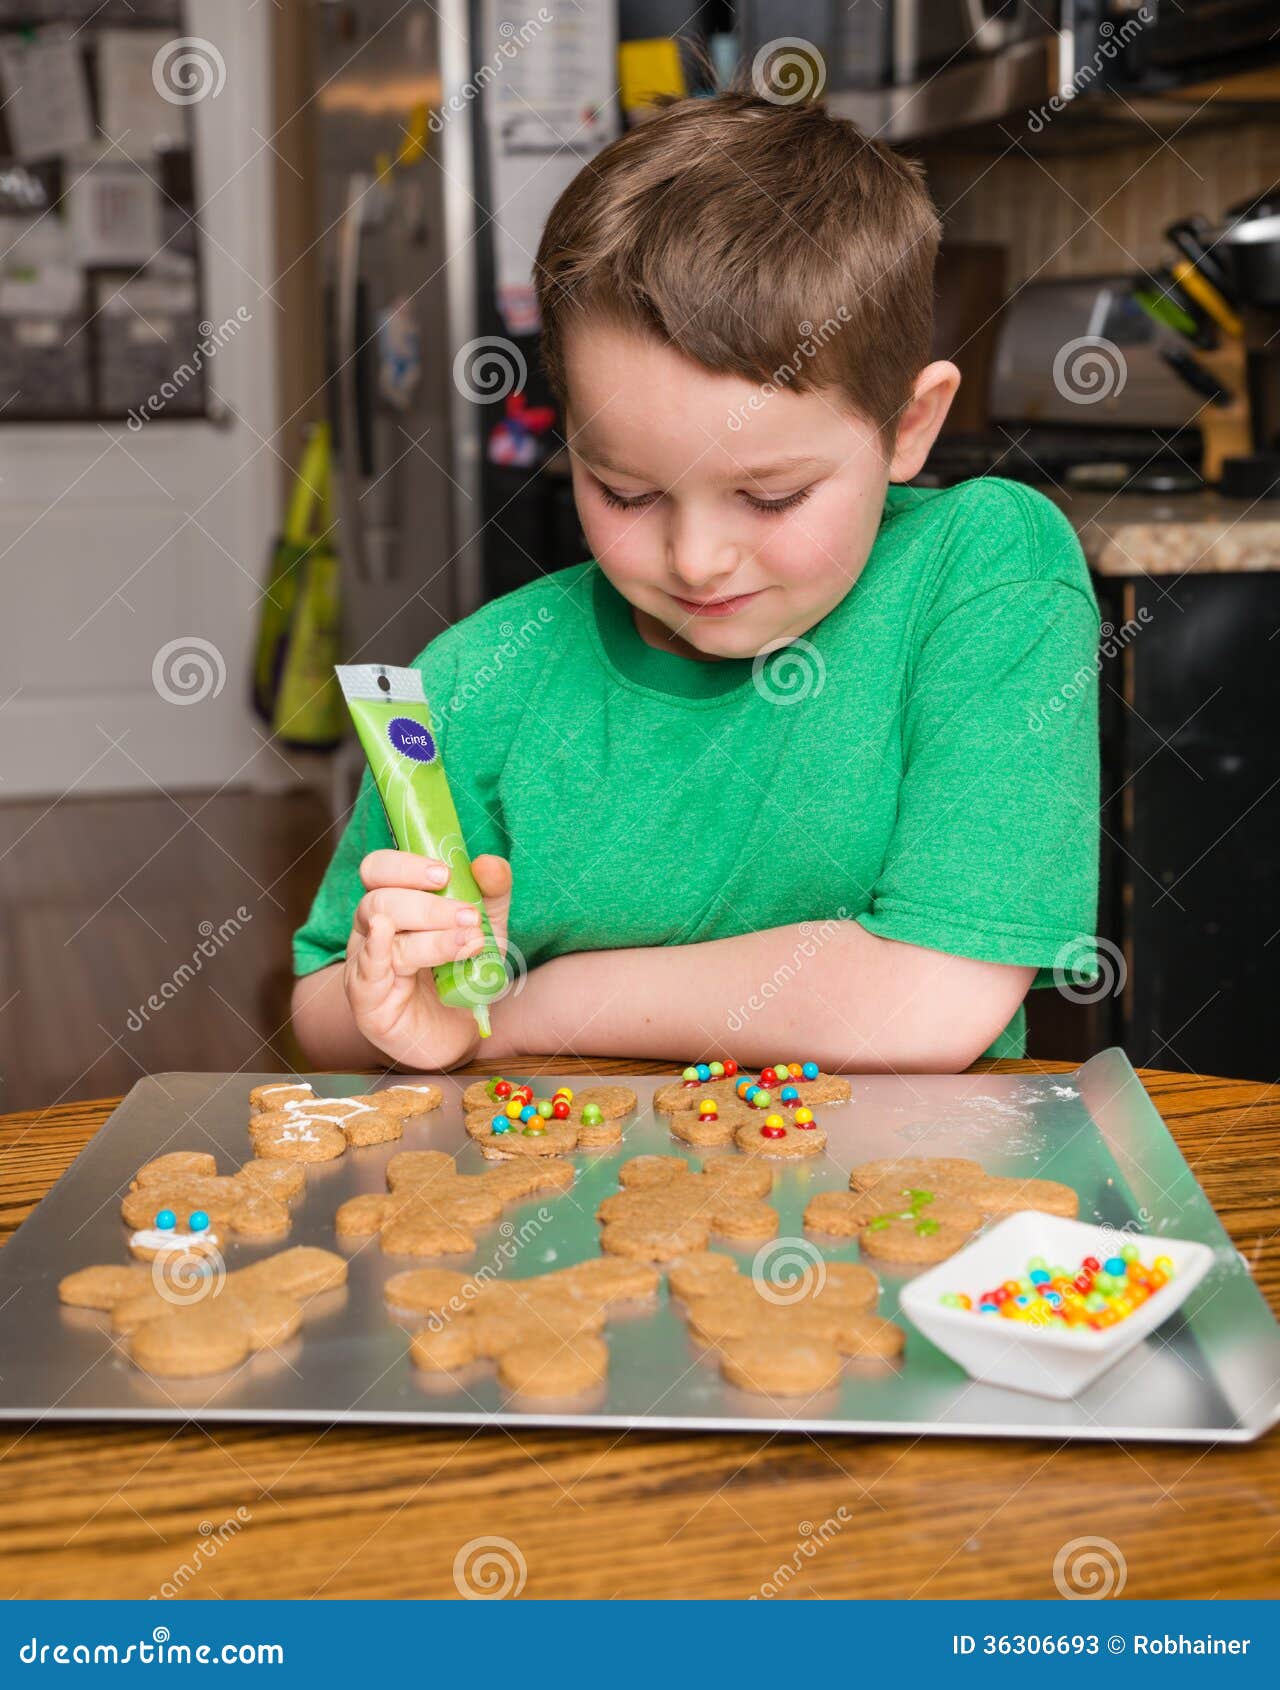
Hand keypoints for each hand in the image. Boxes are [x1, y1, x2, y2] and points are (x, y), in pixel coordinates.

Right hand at [343, 849, 512, 1068]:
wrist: (456, 1033)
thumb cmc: (460, 974)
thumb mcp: (484, 929)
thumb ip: (491, 894)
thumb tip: (487, 863)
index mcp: (393, 905)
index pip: (379, 870)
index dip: (406, 865)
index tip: (445, 873)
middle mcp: (370, 931)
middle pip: (380, 900)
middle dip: (429, 905)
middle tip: (470, 916)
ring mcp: (364, 966)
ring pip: (384, 936)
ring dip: (432, 936)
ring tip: (469, 942)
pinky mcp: (367, 1003)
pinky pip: (365, 972)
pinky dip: (376, 951)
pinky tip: (387, 937)